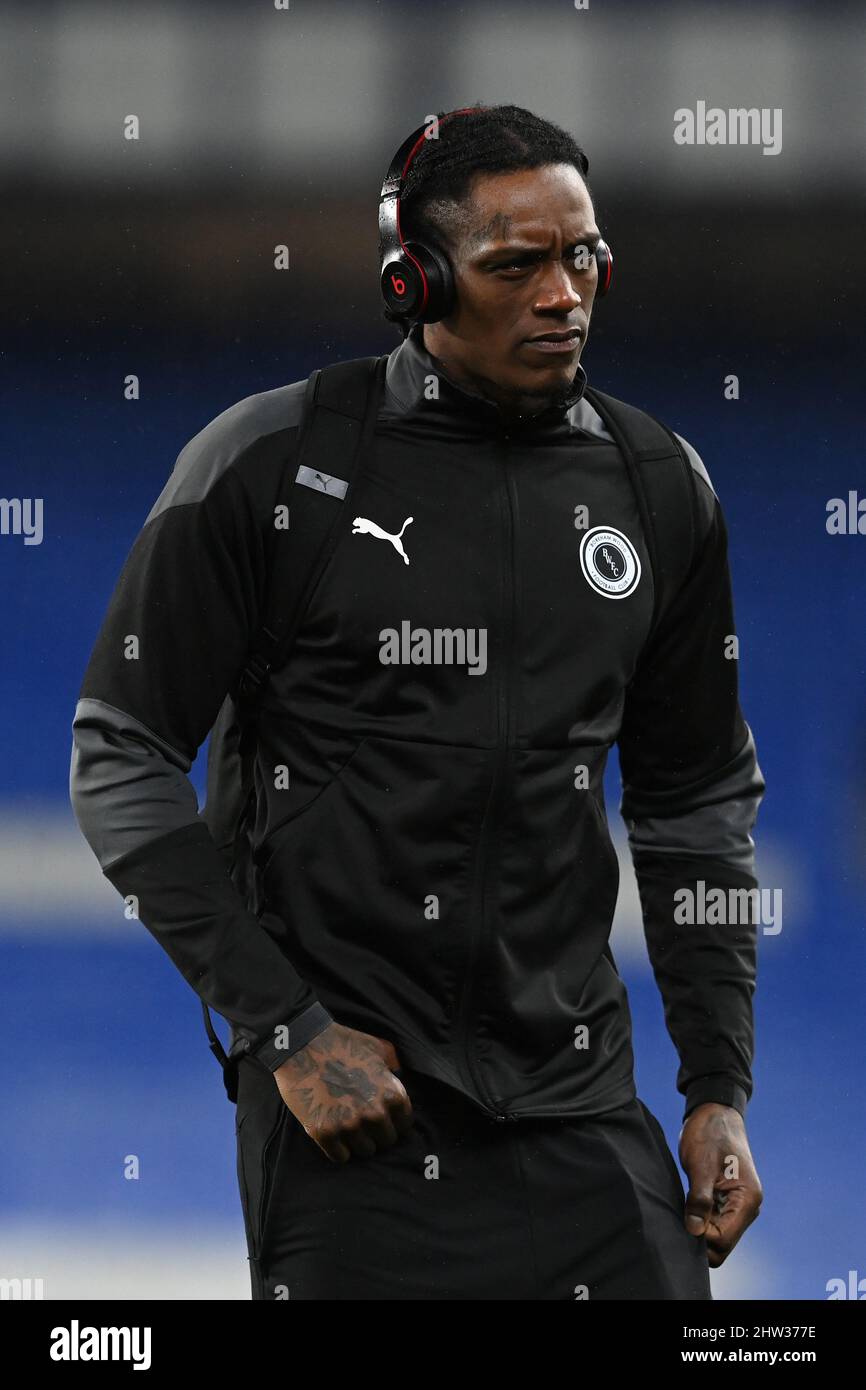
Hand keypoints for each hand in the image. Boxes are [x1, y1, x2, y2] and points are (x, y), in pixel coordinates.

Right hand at [272, 1022, 413, 1162]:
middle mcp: (375, 1113)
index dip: (394, 1121)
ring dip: (358, 1142)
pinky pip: (341, 1157)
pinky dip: (338, 1149)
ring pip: (365, 1151)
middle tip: (363, 1122)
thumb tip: (400, 1077)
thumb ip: (394, 1065)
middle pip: (386, 1142)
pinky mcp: (325, 1133)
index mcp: (392, 1094)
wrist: (302, 1045)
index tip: (383, 1118)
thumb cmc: (342, 1043)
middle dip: (377, 1133)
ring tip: (348, 1127)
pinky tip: (334, 1134)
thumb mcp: (378, 1047)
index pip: (405, 1125)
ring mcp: (350, 1125)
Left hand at [678, 1103, 762, 1266]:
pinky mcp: (725, 1200)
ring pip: (716, 1235)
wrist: (714, 1113)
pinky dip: (699, 1219)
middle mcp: (746, 1208)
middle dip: (700, 1236)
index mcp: (747, 1200)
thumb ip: (699, 1199)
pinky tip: (687, 1204)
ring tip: (684, 1206)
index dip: (700, 1235)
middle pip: (721, 1244)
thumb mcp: (701, 1165)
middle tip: (681, 1214)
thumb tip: (694, 1231)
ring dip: (699, 1227)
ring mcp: (736, 1205)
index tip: (684, 1217)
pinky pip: (712, 1222)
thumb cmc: (709, 1134)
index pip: (723, 1240)